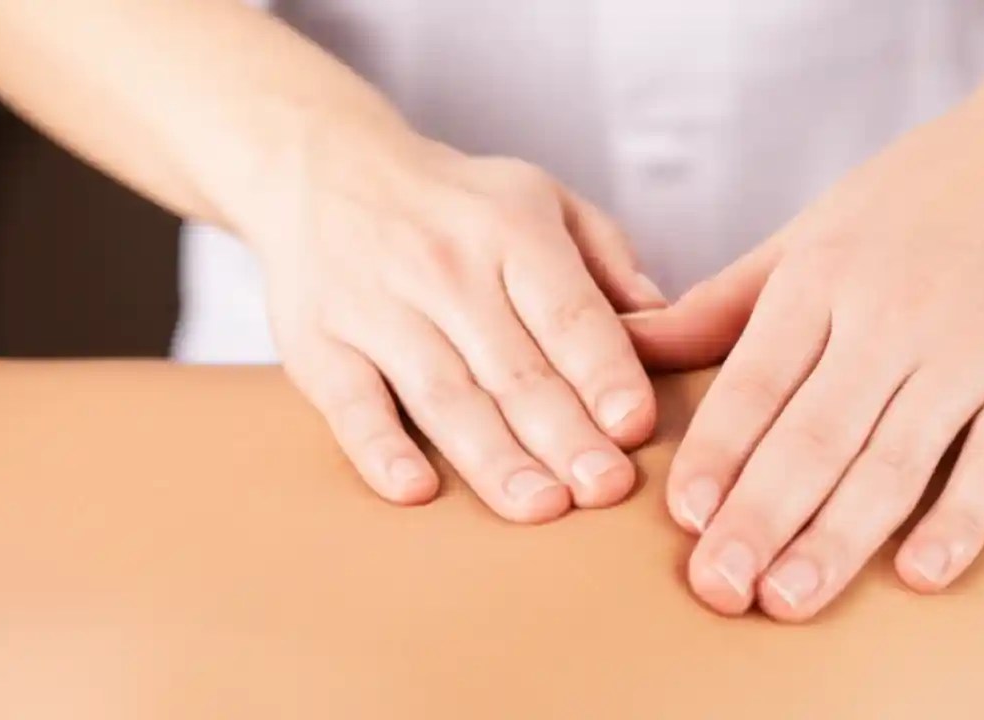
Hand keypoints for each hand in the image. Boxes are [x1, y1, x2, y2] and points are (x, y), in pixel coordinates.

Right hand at [244, 124, 666, 522]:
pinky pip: (351, 404)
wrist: (321, 168)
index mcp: (511, 232)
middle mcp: (445, 269)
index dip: (603, 370)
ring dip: (493, 457)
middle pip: (513, 367)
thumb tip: (665, 324)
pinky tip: (416, 492)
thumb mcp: (541, 198)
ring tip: (540, 507)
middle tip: (604, 488)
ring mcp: (376, 308)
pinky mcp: (318, 345)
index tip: (633, 426)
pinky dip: (380, 449)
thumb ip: (607, 258)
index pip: (568, 312)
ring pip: (443, 395)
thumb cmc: (455, 204)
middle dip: (563, 433)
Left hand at [635, 40, 983, 615]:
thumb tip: (631, 344)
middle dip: (760, 516)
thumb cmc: (919, 192)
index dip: (719, 452)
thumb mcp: (810, 231)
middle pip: (815, 434)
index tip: (684, 515)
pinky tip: (919, 572)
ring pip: (894, 459)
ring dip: (839, 537)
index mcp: (823, 277)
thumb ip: (723, 301)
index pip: (756, 380)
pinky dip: (962, 519)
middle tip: (719, 585)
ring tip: (789, 596)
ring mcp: (971, 350)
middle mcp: (891, 316)